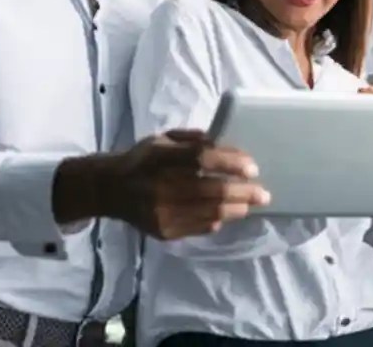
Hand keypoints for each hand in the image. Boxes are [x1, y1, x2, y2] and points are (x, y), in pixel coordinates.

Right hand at [106, 129, 270, 239]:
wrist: (109, 190)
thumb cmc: (142, 159)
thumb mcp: (163, 140)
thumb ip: (194, 141)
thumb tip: (229, 149)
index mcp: (159, 157)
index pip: (200, 159)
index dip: (230, 163)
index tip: (252, 167)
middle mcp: (160, 187)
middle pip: (212, 190)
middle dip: (244, 192)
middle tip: (264, 193)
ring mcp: (162, 213)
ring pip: (211, 212)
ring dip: (237, 208)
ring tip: (251, 204)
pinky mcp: (165, 232)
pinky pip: (202, 227)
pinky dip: (218, 218)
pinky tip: (228, 213)